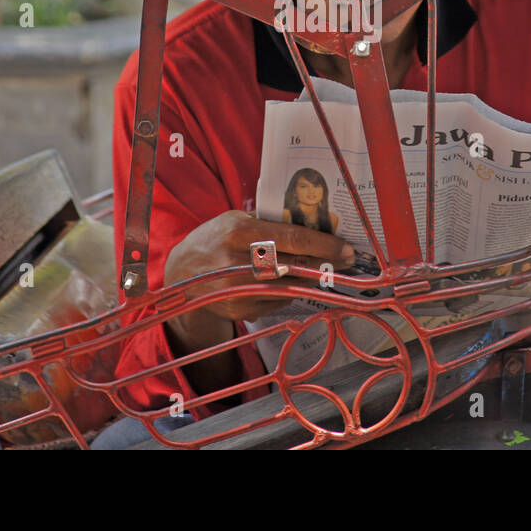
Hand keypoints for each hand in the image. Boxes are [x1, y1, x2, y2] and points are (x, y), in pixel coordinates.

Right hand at [164, 211, 354, 353]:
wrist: (183, 273)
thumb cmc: (216, 238)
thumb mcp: (237, 219)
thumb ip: (270, 226)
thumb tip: (316, 231)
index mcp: (240, 232)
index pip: (293, 239)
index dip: (324, 245)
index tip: (347, 248)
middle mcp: (239, 264)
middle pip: (297, 266)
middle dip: (326, 264)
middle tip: (347, 261)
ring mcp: (240, 291)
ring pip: (292, 287)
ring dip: (313, 279)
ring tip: (325, 270)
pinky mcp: (242, 310)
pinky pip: (279, 301)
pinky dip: (289, 291)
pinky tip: (288, 282)